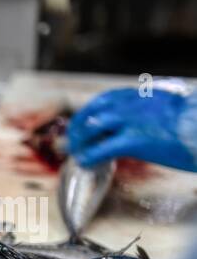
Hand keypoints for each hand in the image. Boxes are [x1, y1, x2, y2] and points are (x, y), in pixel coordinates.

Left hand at [66, 87, 196, 171]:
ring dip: (80, 143)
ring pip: (91, 128)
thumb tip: (138, 124)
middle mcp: (133, 104)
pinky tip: (86, 164)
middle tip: (74, 143)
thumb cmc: (193, 123)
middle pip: (91, 112)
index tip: (83, 125)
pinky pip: (100, 149)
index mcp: (142, 94)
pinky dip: (88, 157)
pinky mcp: (135, 141)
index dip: (88, 114)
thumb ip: (149, 112)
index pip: (104, 99)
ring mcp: (132, 121)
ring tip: (79, 155)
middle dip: (78, 128)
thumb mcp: (168, 109)